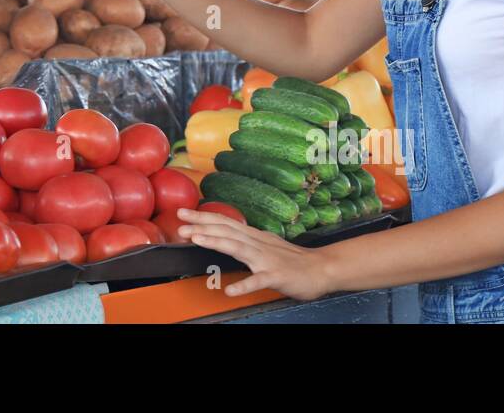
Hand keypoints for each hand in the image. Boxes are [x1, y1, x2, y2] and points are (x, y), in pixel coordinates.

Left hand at [176, 208, 333, 300]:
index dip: (203, 217)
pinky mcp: (277, 276)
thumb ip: (246, 240)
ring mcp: (267, 259)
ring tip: (197, 240)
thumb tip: (225, 234)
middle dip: (202, 226)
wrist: (322, 268)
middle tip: (180, 224)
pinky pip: (258, 281)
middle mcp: (258, 243)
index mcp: (254, 236)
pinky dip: (244, 285)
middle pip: (227, 231)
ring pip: (239, 248)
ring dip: (217, 242)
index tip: (182, 213)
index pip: (225, 222)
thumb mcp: (266, 244)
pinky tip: (230, 290)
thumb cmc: (293, 260)